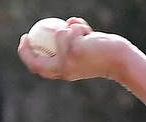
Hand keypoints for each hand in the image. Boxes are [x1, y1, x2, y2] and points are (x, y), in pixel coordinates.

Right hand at [17, 18, 131, 82]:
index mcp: (64, 72)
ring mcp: (68, 59)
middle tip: (27, 34)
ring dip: (70, 28)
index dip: (27, 54)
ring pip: (58, 34)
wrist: (119, 60)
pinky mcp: (75, 49)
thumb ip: (70, 46)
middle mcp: (63, 69)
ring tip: (83, 33)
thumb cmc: (104, 56)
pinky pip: (70, 29)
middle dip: (25, 49)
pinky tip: (90, 33)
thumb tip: (58, 31)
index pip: (38, 67)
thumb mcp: (83, 53)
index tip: (25, 41)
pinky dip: (80, 26)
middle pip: (35, 61)